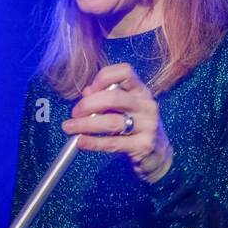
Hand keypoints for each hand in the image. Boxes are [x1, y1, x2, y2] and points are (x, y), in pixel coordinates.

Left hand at [61, 62, 173, 183]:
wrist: (157, 155)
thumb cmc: (135, 128)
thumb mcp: (123, 109)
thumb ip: (105, 98)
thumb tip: (86, 91)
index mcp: (141, 91)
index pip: (125, 72)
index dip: (104, 77)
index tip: (89, 90)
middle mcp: (146, 105)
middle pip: (114, 97)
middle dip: (89, 104)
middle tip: (75, 113)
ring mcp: (147, 126)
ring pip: (112, 121)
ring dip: (86, 124)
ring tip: (70, 128)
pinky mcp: (143, 146)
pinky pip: (113, 143)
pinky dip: (94, 142)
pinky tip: (81, 142)